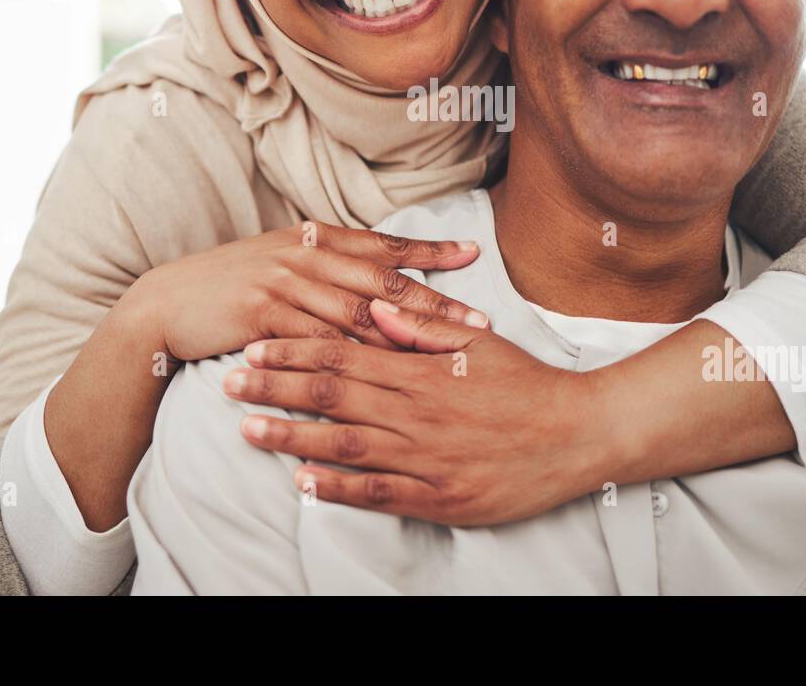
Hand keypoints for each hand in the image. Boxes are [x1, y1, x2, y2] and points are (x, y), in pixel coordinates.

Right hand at [126, 222, 489, 364]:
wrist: (168, 302)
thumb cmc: (232, 283)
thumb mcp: (282, 260)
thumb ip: (328, 263)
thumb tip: (379, 273)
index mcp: (316, 239)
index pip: (384, 244)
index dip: (431, 248)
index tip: (473, 253)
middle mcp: (306, 256)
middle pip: (384, 281)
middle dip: (436, 302)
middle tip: (479, 321)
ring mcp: (284, 285)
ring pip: (358, 315)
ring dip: (408, 338)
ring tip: (446, 356)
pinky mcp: (263, 318)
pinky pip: (318, 344)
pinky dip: (354, 363)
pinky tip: (385, 381)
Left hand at [222, 299, 599, 525]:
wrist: (578, 434)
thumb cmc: (528, 384)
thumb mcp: (479, 342)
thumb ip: (422, 325)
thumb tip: (375, 309)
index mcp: (421, 370)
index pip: (343, 354)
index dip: (293, 350)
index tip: (254, 347)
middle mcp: (416, 412)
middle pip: (332, 395)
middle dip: (274, 387)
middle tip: (227, 383)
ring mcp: (425, 457)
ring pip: (344, 444)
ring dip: (291, 437)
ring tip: (247, 430)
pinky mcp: (439, 497)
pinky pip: (379, 494)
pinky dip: (338, 490)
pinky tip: (302, 484)